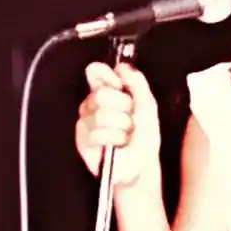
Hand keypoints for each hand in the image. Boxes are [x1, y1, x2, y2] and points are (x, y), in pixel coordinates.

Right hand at [75, 62, 161, 189]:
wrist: (140, 164)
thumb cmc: (143, 137)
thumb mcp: (147, 105)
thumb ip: (136, 83)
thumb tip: (122, 66)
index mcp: (108, 92)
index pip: (96, 73)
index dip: (104, 74)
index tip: (117, 82)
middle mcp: (94, 104)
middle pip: (102, 93)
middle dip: (123, 107)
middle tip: (130, 119)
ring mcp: (86, 121)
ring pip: (101, 114)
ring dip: (121, 126)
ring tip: (125, 134)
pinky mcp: (82, 140)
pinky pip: (98, 132)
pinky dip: (114, 138)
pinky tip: (116, 144)